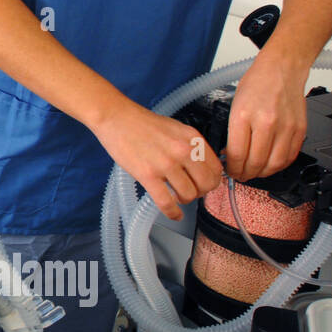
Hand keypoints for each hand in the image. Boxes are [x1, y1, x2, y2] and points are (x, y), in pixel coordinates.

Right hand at [91, 99, 222, 220]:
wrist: (115, 118)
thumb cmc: (141, 123)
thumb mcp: (175, 129)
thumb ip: (190, 146)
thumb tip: (200, 168)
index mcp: (192, 138)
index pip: (216, 168)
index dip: (211, 181)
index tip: (204, 184)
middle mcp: (183, 150)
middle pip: (207, 184)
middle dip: (200, 192)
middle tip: (191, 192)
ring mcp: (166, 163)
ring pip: (188, 195)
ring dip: (183, 200)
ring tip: (175, 196)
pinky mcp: (147, 175)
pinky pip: (166, 202)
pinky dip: (172, 212)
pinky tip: (173, 214)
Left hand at [224, 53, 308, 181]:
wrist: (282, 69)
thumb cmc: (257, 83)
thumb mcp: (234, 106)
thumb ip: (233, 132)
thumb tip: (230, 155)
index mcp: (244, 116)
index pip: (237, 154)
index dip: (232, 168)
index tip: (230, 170)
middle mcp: (266, 122)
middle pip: (255, 162)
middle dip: (245, 174)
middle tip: (241, 175)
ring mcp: (286, 127)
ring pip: (274, 164)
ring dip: (262, 173)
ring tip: (255, 172)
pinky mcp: (300, 130)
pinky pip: (290, 156)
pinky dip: (279, 165)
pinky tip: (271, 164)